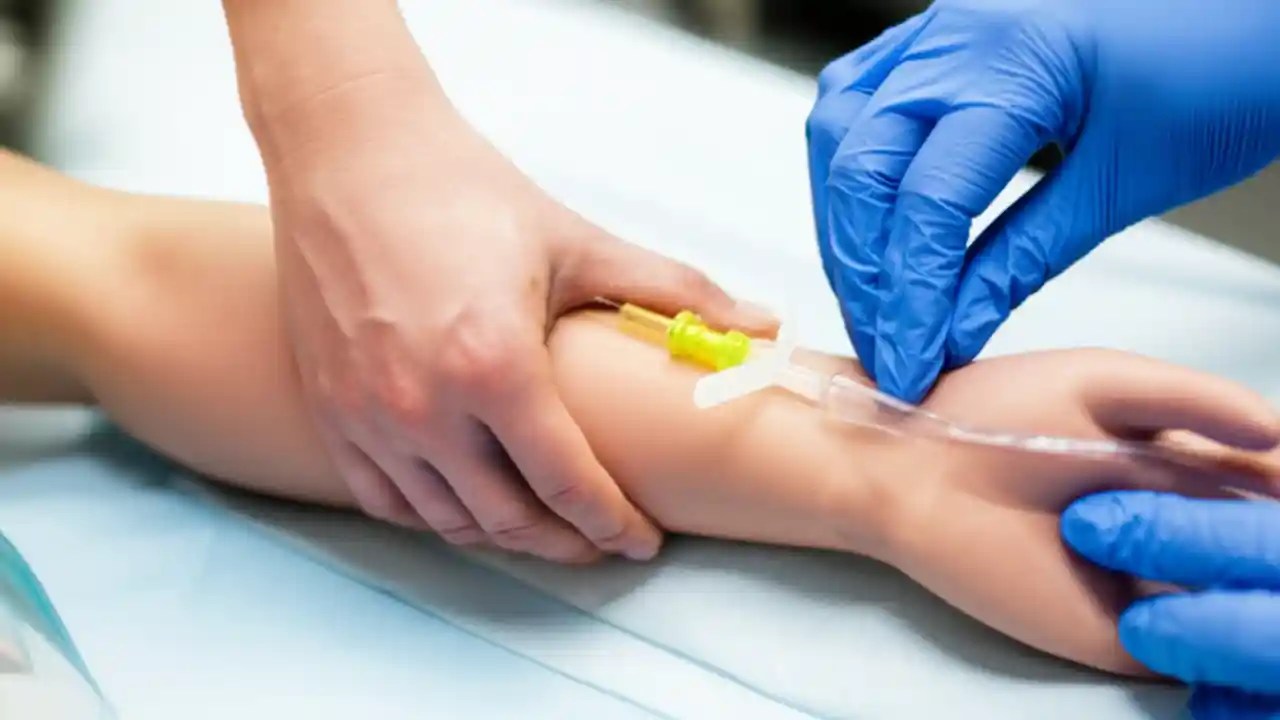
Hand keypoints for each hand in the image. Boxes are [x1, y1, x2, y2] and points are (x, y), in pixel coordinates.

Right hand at [260, 73, 772, 562]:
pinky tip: (468, 504)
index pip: (568, 485)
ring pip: (447, 521)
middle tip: (600, 542)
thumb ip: (673, 291)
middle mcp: (423, 407)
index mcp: (493, 367)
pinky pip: (385, 500)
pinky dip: (435, 517)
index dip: (613, 524)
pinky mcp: (330, 408)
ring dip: (505, 537)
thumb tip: (762, 323)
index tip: (640, 539)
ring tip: (545, 527)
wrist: (350, 151)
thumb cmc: (462, 190)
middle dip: (567, 544)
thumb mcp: (575, 242)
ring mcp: (367, 415)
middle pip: (509, 520)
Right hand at [806, 0, 1279, 401]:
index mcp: (1014, 62)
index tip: (910, 365)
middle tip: (885, 346)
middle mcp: (957, 33)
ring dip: (846, 224)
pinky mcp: (937, 36)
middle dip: (864, 273)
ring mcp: (939, 27)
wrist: (1255, 9)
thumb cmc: (1219, 71)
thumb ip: (1022, 260)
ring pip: (841, 133)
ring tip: (872, 297)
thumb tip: (952, 331)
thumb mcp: (1123, 184)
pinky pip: (858, 100)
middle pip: (861, 169)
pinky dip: (851, 169)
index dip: (908, 299)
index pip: (925, 203)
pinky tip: (865, 221)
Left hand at [882, 347, 1278, 673]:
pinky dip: (1223, 639)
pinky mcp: (1119, 636)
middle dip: (1275, 541)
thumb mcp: (1103, 384)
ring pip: (1235, 602)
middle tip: (1276, 541)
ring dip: (1258, 589)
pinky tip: (1232, 610)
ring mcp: (1150, 585)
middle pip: (1258, 545)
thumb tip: (1278, 430)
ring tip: (1254, 569)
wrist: (910, 470)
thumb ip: (1195, 399)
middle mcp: (1173, 530)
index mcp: (1176, 466)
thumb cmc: (995, 414)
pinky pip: (1194, 652)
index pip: (1265, 485)